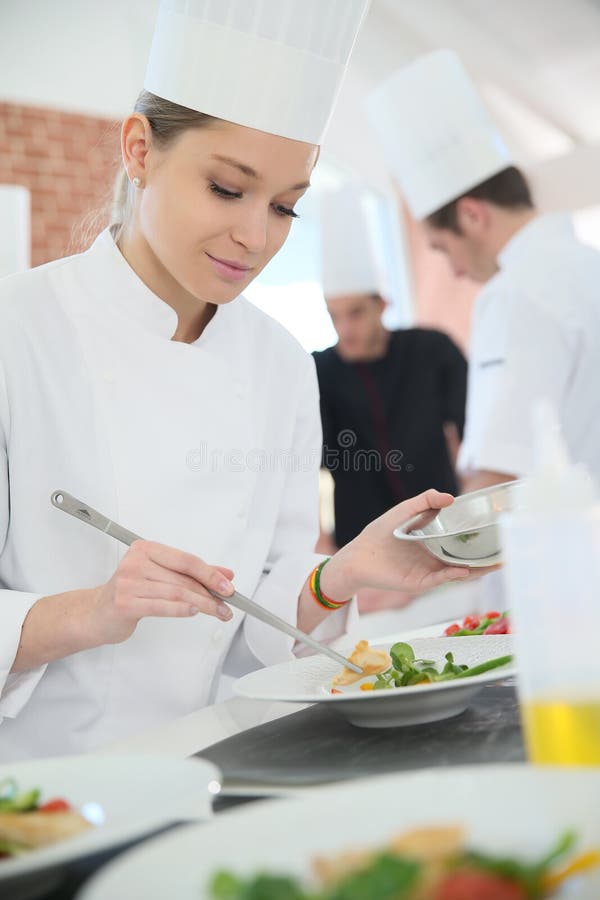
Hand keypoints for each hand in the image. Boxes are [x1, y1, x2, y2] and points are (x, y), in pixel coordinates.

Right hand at [90, 540, 234, 643]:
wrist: (95, 614)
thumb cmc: (130, 593)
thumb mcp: (161, 577)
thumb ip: (191, 574)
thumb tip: (226, 575)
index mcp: (145, 549)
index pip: (186, 560)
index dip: (210, 573)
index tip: (228, 585)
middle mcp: (135, 562)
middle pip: (183, 578)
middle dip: (210, 593)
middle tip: (227, 604)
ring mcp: (128, 582)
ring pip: (176, 593)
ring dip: (202, 605)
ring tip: (218, 612)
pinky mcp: (125, 603)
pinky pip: (161, 606)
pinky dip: (181, 609)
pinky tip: (194, 612)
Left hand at [320, 490, 499, 599]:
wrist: (358, 556)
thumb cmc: (379, 533)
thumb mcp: (404, 511)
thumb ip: (425, 501)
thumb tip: (450, 497)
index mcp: (434, 540)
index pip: (461, 538)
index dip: (479, 536)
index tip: (498, 529)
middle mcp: (436, 556)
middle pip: (467, 557)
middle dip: (487, 556)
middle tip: (507, 549)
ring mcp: (430, 571)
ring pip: (459, 571)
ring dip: (478, 569)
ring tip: (497, 563)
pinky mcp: (420, 583)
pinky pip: (441, 579)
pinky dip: (454, 575)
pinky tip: (466, 570)